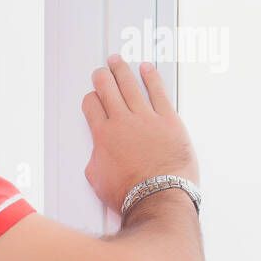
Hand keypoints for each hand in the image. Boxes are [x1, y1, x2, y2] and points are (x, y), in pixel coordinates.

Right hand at [81, 56, 199, 215]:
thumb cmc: (130, 195)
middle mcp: (122, 122)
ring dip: (122, 70)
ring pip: (130, 86)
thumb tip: (98, 155)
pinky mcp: (169, 120)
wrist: (158, 199)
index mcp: (104, 136)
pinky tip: (146, 69)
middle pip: (108, 89)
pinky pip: (158, 92)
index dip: (91, 98)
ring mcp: (146, 119)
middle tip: (101, 71)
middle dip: (102, 77)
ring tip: (118, 61)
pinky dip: (151, 78)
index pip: (92, 106)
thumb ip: (96, 160)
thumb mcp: (99, 180)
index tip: (93, 97)